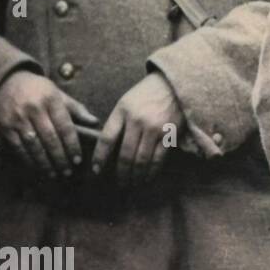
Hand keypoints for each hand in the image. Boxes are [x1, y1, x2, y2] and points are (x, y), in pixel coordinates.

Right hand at [0, 69, 98, 176]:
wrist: (5, 81)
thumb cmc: (38, 89)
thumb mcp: (58, 93)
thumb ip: (76, 108)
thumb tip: (95, 122)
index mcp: (51, 100)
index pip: (65, 126)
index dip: (72, 145)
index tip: (78, 159)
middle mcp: (34, 109)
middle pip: (50, 138)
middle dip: (60, 157)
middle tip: (68, 171)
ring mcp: (18, 118)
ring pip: (34, 145)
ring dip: (45, 162)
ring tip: (54, 174)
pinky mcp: (4, 126)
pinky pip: (18, 147)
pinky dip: (28, 159)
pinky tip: (37, 167)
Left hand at [92, 71, 184, 186]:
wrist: (174, 84)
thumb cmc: (147, 94)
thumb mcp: (127, 102)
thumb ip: (118, 122)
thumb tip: (108, 148)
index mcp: (122, 111)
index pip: (106, 139)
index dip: (100, 157)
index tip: (96, 170)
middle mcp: (137, 120)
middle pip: (124, 154)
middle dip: (121, 173)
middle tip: (119, 184)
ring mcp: (154, 128)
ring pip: (141, 160)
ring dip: (136, 176)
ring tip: (132, 184)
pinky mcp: (169, 134)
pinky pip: (158, 158)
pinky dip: (152, 172)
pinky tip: (147, 178)